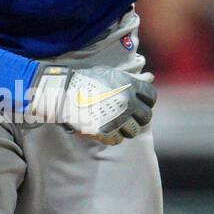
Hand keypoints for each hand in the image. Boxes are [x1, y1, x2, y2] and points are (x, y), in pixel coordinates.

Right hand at [25, 62, 155, 143]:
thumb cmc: (85, 80)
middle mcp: (127, 103)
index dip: (147, 101)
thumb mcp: (110, 73)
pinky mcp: (105, 132)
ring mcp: (117, 119)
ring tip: (117, 124)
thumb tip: (151, 77)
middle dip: (139, 117)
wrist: (62, 92)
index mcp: (129, 87)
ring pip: (133, 131)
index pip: (151, 97)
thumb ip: (131, 78)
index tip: (139, 103)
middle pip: (146, 116)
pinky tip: (107, 130)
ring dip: (127, 128)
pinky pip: (118, 140)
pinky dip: (113, 137)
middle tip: (128, 116)